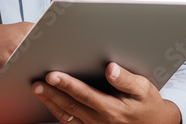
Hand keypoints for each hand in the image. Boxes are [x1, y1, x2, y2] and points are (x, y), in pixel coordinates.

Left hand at [32, 62, 181, 123]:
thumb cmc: (148, 106)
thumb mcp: (145, 89)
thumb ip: (127, 79)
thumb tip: (111, 68)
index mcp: (112, 109)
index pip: (84, 94)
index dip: (67, 84)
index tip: (52, 75)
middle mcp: (100, 120)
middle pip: (70, 106)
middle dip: (51, 93)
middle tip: (36, 82)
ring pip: (66, 116)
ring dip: (51, 103)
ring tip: (38, 90)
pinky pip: (70, 123)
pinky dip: (57, 113)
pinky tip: (50, 102)